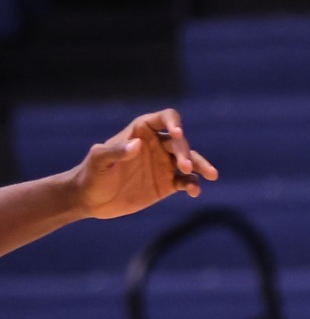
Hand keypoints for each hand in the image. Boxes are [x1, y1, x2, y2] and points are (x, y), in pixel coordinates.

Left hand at [71, 109, 217, 219]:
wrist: (90, 200)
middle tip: (185, 166)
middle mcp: (157, 145)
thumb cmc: (91, 175)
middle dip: (185, 153)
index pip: (165, 119)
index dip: (174, 122)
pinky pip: (187, 181)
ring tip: (211, 175)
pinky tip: (194, 192)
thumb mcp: (99, 161)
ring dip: (200, 165)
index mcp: (142, 132)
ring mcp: (164, 165)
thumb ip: (115, 152)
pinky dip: (193, 185)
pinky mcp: (168, 184)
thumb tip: (137, 145)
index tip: (178, 133)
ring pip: (190, 160)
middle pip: (180, 142)